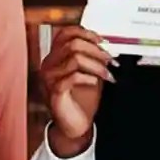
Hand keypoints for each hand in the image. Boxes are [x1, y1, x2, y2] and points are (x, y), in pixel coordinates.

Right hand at [39, 26, 113, 157]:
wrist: (75, 126)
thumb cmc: (81, 100)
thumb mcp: (89, 73)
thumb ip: (92, 58)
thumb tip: (107, 45)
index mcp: (55, 57)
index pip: (65, 33)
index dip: (85, 33)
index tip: (103, 41)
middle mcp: (49, 65)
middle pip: (72, 43)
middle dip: (96, 50)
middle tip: (110, 60)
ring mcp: (49, 78)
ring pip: (74, 58)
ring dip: (96, 65)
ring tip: (107, 74)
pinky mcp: (55, 92)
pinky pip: (72, 77)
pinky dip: (88, 77)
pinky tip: (95, 83)